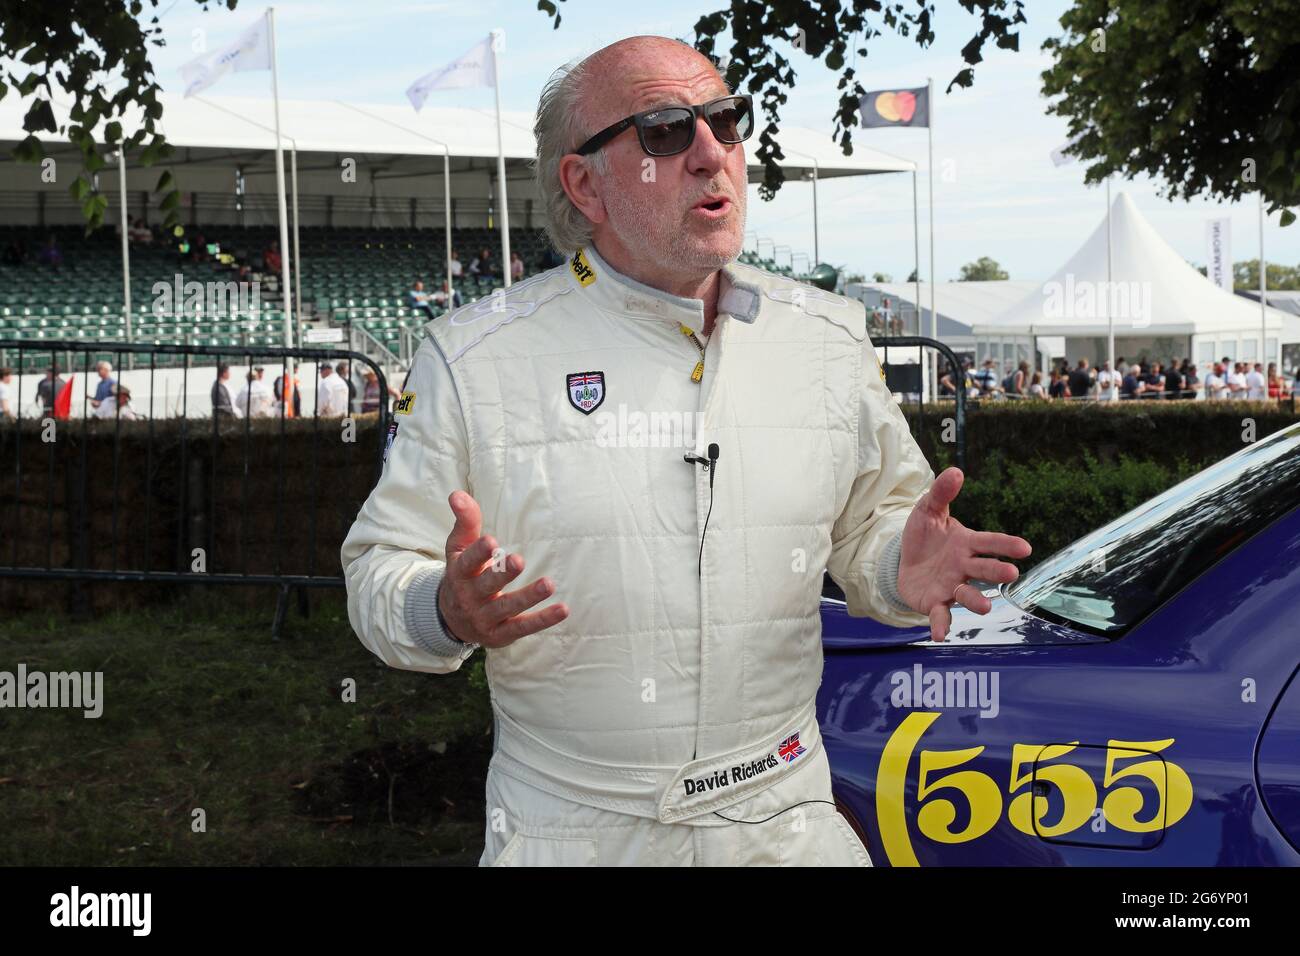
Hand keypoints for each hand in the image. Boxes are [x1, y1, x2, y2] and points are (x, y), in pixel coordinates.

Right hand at [437, 490, 568, 647]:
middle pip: (486, 586)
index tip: (491, 541)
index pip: (467, 563)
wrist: (451, 619)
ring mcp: (485, 618)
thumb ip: (466, 522)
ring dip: (528, 597)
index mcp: (459, 573)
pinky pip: (523, 628)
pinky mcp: (501, 634)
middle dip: (502, 575)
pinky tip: (563, 609)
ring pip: (507, 608)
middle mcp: (470, 597)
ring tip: (549, 584)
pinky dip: (543, 620)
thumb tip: (457, 493)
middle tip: (519, 561)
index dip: (478, 553)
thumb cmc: (462, 574)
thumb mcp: (459, 548)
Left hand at [895, 467, 1031, 643]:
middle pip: (984, 569)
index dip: (1006, 545)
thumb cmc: (924, 535)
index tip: (1025, 547)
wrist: (902, 560)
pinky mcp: (936, 603)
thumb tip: (956, 470)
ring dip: (977, 601)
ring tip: (985, 607)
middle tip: (1012, 573)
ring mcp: (952, 586)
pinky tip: (939, 636)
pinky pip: (941, 615)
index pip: (990, 542)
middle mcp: (964, 567)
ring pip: (968, 594)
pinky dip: (941, 625)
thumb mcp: (927, 510)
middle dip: (997, 571)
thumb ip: (940, 493)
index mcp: (966, 544)